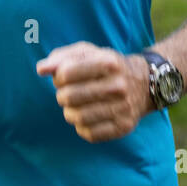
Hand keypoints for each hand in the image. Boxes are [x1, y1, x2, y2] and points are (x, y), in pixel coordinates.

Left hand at [36, 42, 150, 142]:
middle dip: (63, 95)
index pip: (65, 73)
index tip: (65, 78)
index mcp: (109, 62)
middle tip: (70, 93)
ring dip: (70, 112)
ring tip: (78, 106)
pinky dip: (82, 126)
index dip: (58, 77)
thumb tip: (41, 69)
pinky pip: (88, 133)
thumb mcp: (89, 52)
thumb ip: (62, 57)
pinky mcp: (123, 127)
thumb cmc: (108, 67)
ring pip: (76, 117)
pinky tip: (89, 116)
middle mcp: (118, 85)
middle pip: (68, 97)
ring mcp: (123, 108)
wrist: (145, 85)